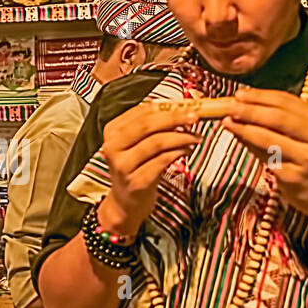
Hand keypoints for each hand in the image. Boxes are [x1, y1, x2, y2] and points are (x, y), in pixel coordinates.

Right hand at [95, 102, 203, 238]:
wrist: (126, 202)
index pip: (141, 112)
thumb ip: (151, 125)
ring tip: (195, 138)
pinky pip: (163, 161)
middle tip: (195, 117)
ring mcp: (123, 166)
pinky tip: (187, 150)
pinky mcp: (137, 182)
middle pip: (147, 125)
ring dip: (181, 137)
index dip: (166, 107)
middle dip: (175, 118)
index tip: (187, 105)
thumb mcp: (135, 143)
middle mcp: (113, 147)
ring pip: (157, 142)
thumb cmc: (135, 168)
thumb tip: (179, 106)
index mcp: (112, 131)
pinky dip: (179, 153)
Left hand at [223, 87, 307, 221]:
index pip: (286, 101)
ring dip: (244, 128)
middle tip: (229, 106)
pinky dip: (250, 146)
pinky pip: (266, 158)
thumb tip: (244, 106)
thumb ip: (279, 120)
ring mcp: (307, 158)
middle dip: (249, 110)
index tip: (240, 94)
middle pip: (278, 117)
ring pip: (269, 138)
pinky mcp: (294, 176)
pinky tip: (239, 139)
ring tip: (228, 122)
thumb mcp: (305, 134)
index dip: (259, 96)